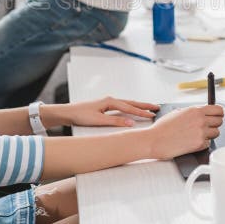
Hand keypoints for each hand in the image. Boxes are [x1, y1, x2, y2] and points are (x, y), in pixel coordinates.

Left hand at [44, 97, 159, 127]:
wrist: (68, 113)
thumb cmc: (80, 115)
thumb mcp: (98, 120)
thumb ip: (115, 122)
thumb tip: (130, 123)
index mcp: (110, 101)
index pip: (130, 107)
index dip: (142, 112)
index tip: (152, 115)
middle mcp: (110, 100)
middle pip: (131, 102)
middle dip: (144, 106)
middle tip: (156, 107)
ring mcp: (108, 102)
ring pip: (127, 104)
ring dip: (138, 106)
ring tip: (148, 108)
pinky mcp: (105, 107)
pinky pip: (122, 107)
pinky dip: (130, 108)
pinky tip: (132, 111)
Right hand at [146, 105, 223, 159]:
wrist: (155, 140)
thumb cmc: (163, 127)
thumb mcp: (178, 112)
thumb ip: (192, 112)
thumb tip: (202, 112)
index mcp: (195, 110)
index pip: (218, 109)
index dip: (219, 113)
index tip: (218, 115)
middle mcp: (200, 120)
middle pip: (220, 121)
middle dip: (214, 123)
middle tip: (207, 126)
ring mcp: (201, 133)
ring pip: (216, 133)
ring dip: (210, 134)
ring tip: (198, 134)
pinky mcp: (199, 144)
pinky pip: (208, 143)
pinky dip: (203, 143)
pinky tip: (193, 141)